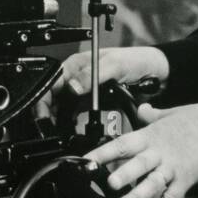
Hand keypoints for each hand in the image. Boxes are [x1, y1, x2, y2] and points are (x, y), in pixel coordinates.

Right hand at [35, 46, 169, 120]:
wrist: (154, 73)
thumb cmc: (135, 61)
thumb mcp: (114, 66)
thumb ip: (92, 76)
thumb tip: (72, 87)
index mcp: (76, 65)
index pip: (49, 84)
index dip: (42, 102)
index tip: (43, 118)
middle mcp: (76, 78)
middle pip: (53, 99)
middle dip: (49, 116)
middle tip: (51, 132)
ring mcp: (83, 91)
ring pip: (62, 109)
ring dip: (59, 122)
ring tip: (60, 135)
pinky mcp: (91, 102)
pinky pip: (75, 115)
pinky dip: (72, 124)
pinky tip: (73, 133)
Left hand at [86, 98, 197, 197]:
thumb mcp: (173, 113)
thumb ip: (153, 115)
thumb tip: (142, 110)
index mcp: (154, 134)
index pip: (123, 142)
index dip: (103, 152)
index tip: (86, 161)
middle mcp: (162, 151)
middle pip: (138, 163)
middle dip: (122, 174)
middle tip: (107, 184)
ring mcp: (175, 167)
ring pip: (153, 183)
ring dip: (137, 196)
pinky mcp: (188, 179)